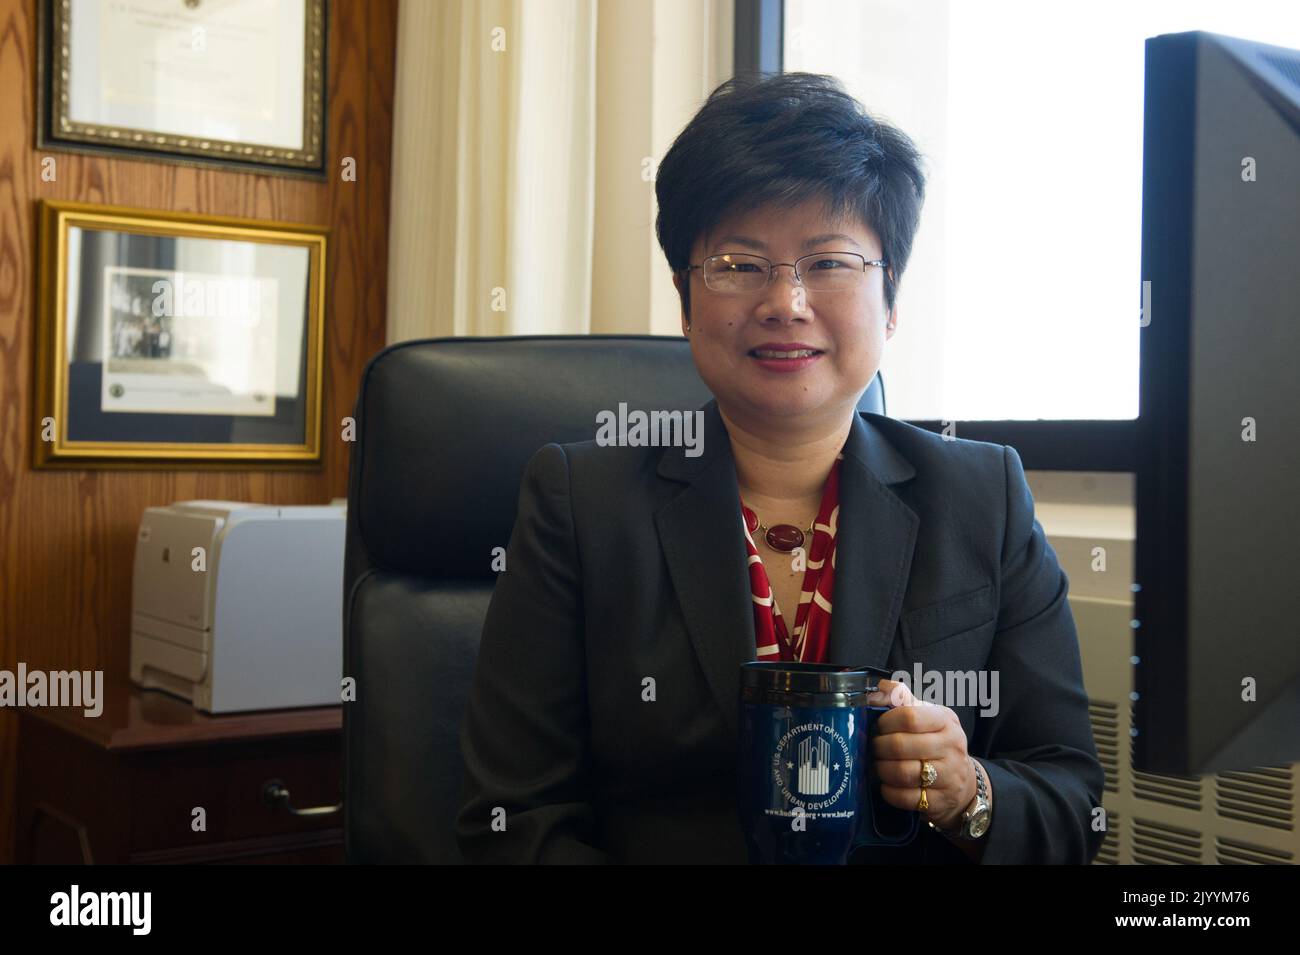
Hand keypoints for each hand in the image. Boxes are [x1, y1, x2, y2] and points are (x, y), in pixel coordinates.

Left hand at [867, 679, 975, 830]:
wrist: (964, 783)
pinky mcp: (940, 801)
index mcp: (945, 721)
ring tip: (878, 765)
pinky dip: (889, 791)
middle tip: (874, 748)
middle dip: (879, 747)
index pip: (909, 717)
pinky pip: (905, 797)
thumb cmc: (938, 743)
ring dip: (882, 769)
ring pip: (902, 772)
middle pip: (901, 746)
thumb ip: (903, 699)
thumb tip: (878, 687)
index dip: (886, 721)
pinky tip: (887, 784)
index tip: (879, 726)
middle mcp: (951, 747)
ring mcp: (948, 776)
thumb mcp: (928, 716)